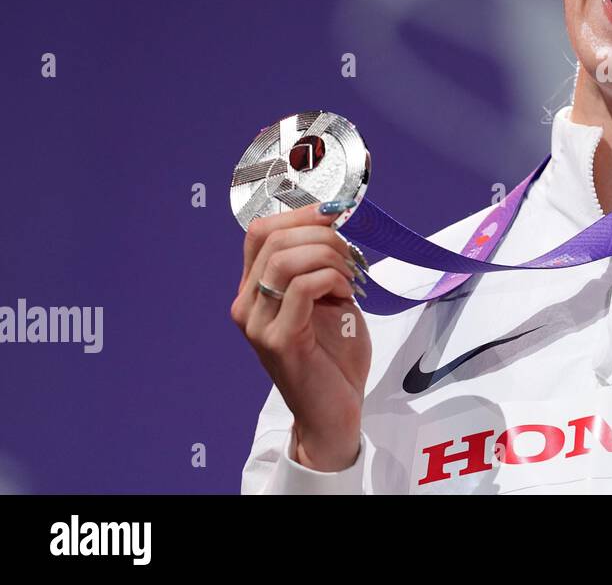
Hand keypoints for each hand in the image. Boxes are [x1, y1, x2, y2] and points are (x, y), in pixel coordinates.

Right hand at [231, 201, 372, 471]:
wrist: (336, 411)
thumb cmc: (334, 356)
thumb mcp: (329, 299)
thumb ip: (321, 264)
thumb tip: (335, 221)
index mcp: (254, 291)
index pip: (259, 232)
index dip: (299, 213)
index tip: (336, 212)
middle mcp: (246, 305)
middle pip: (273, 239)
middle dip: (321, 235)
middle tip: (351, 254)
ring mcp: (258, 324)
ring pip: (286, 260)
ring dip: (329, 257)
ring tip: (350, 277)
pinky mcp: (279, 341)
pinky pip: (303, 288)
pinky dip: (331, 279)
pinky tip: (346, 294)